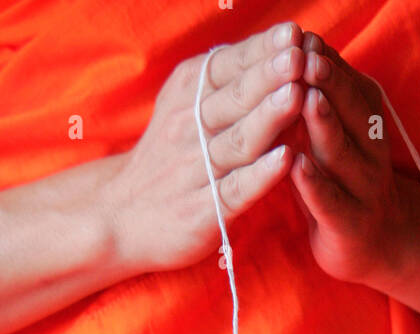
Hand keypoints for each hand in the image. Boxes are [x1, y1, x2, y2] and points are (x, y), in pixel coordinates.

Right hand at [103, 21, 306, 273]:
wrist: (121, 215)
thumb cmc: (170, 156)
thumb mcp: (185, 106)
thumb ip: (224, 82)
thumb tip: (274, 48)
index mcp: (189, 94)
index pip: (229, 66)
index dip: (262, 50)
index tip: (294, 32)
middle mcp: (190, 127)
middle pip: (236, 98)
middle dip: (269, 75)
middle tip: (298, 54)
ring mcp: (197, 170)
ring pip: (238, 140)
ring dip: (269, 118)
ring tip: (297, 95)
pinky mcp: (203, 212)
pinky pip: (235, 190)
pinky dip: (261, 175)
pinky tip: (285, 160)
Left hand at [288, 32, 409, 286]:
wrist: (380, 247)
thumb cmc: (342, 183)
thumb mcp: (335, 137)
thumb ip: (318, 100)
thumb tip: (293, 47)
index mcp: (366, 124)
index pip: (349, 86)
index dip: (327, 62)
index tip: (303, 35)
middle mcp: (370, 152)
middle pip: (350, 112)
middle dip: (329, 82)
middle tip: (305, 55)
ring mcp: (363, 190)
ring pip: (342, 153)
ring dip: (324, 124)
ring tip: (306, 97)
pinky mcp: (349, 226)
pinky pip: (331, 201)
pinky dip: (315, 183)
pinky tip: (297, 165)